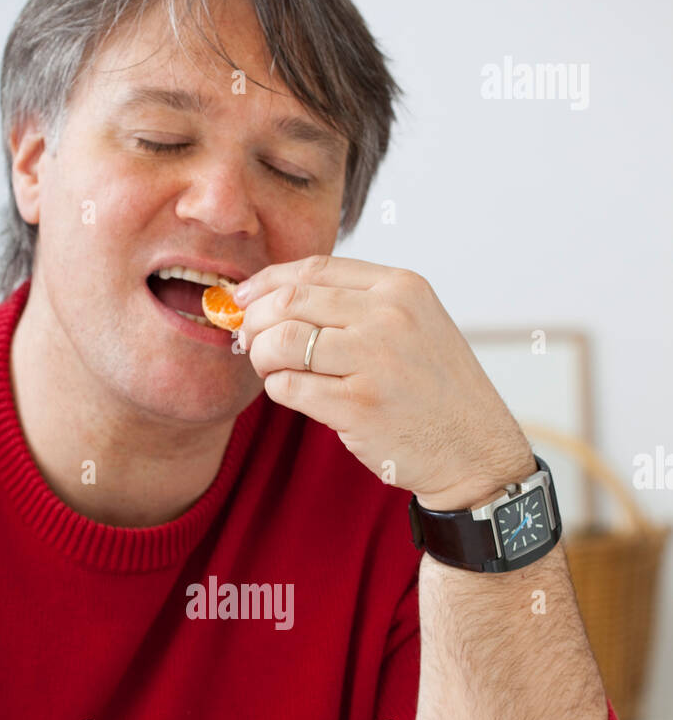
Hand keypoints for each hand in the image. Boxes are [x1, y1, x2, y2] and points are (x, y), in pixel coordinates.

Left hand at [235, 255, 536, 509]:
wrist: (474, 450)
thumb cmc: (435, 392)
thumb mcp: (414, 325)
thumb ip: (359, 306)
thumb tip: (277, 298)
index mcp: (401, 288)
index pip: (315, 269)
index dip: (268, 282)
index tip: (244, 297)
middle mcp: (389, 316)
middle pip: (290, 301)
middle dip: (256, 320)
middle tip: (248, 340)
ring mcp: (375, 360)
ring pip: (282, 341)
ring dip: (261, 356)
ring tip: (270, 369)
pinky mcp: (359, 405)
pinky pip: (290, 386)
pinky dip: (278, 389)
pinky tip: (292, 393)